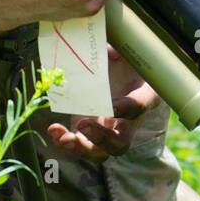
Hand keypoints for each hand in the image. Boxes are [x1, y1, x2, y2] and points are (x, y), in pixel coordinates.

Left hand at [48, 47, 158, 163]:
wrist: (122, 70)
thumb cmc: (126, 58)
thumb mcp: (127, 48)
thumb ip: (117, 48)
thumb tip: (107, 52)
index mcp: (145, 96)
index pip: (139, 107)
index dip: (125, 109)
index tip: (109, 107)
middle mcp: (129, 121)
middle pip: (121, 143)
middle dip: (101, 139)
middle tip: (84, 125)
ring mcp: (110, 130)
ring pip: (100, 152)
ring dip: (80, 147)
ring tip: (62, 136)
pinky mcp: (92, 132)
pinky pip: (81, 144)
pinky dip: (66, 140)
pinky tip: (54, 130)